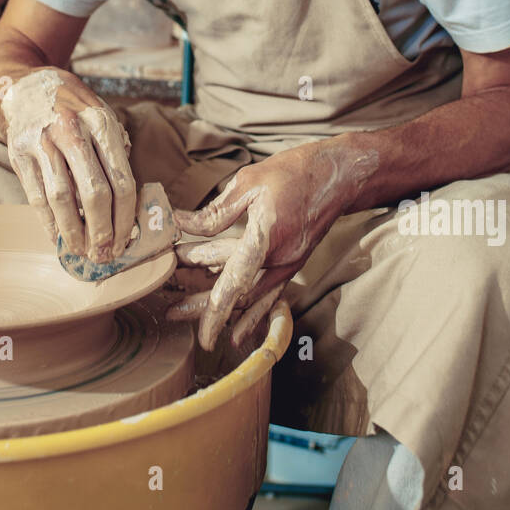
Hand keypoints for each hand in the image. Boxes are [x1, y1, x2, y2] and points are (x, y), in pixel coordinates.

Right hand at [1, 67, 136, 261]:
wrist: (26, 86)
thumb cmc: (73, 109)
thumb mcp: (101, 117)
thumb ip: (115, 153)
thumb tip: (127, 207)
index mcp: (101, 122)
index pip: (122, 179)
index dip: (125, 217)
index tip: (126, 240)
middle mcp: (72, 129)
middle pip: (94, 192)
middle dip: (102, 231)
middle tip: (105, 255)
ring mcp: (42, 141)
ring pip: (62, 199)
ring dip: (75, 232)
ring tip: (83, 252)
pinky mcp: (18, 152)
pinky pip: (36, 196)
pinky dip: (49, 222)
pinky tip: (59, 238)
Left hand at [170, 139, 373, 350]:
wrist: (338, 176)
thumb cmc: (294, 173)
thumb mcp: (249, 183)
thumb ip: (216, 212)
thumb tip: (182, 225)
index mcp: (267, 237)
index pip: (236, 282)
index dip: (215, 311)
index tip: (202, 336)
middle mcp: (280, 259)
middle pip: (237, 295)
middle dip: (202, 306)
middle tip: (170, 311)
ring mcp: (289, 265)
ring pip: (249, 296)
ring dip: (218, 305)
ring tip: (182, 308)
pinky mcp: (292, 264)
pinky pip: (266, 294)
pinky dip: (249, 311)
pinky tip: (236, 331)